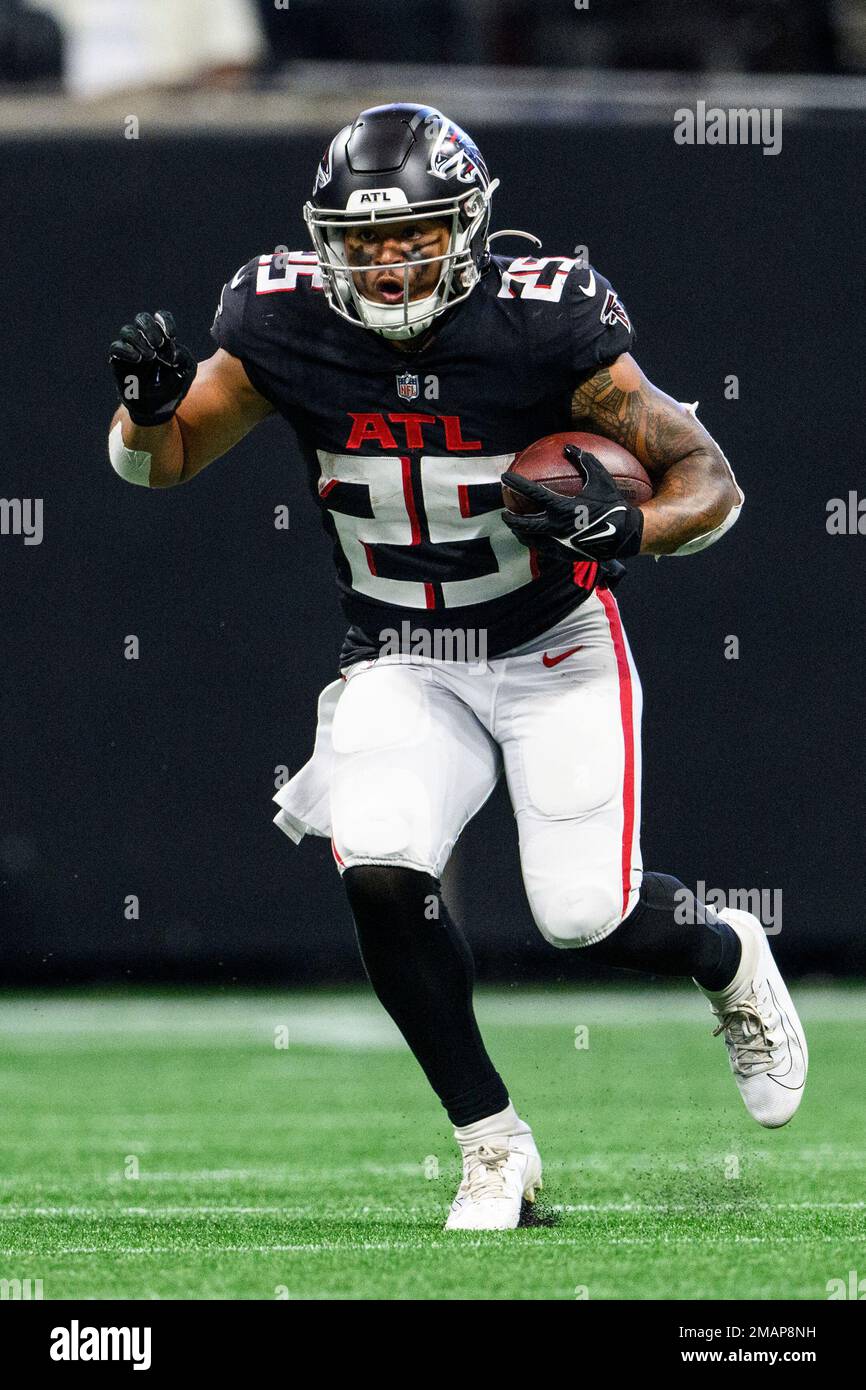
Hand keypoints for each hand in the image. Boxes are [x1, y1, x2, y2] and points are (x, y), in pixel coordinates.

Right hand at [109, 311, 195, 425]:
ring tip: (151, 356)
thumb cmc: (173, 386)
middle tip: (159, 344)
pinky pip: (116, 347)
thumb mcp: (186, 371)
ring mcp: (130, 349)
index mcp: (162, 338)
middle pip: (141, 319)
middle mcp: (144, 340)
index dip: (165, 321)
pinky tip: (138, 359)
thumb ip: (183, 356)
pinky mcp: (118, 361)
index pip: (160, 318)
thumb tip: (171, 348)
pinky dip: (126, 350)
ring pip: (128, 331)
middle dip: (150, 328)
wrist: (158, 407)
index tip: (172, 335)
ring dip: (139, 341)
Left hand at [501, 444, 643, 561]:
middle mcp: (556, 526)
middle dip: (511, 518)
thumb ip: (583, 460)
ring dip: (520, 533)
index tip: (505, 477)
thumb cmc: (612, 504)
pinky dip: (536, 542)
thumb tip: (568, 446)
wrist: (624, 534)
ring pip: (531, 539)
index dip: (516, 483)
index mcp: (561, 507)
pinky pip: (544, 549)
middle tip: (505, 512)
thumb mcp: (600, 478)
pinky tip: (534, 540)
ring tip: (516, 529)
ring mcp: (559, 542)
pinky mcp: (564, 553)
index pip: (532, 493)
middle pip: (524, 523)